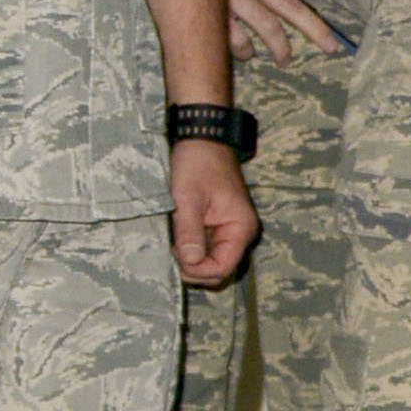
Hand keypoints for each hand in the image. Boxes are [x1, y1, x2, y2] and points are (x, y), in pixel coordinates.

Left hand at [171, 139, 257, 287]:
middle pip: (219, 268)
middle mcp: (240, 233)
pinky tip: (177, 240)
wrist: (203, 141)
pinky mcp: (219, 225)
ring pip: (212, 260)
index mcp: (240, 228)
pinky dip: (192, 250)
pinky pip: (208, 248)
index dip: (198, 270)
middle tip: (170, 254)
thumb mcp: (188, 198)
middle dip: (195, 269)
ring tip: (172, 245)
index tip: (176, 258)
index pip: (223, 267)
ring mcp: (230, 230)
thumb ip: (190, 232)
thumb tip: (190, 262)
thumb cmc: (198, 165)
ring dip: (192, 260)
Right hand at [223, 0, 343, 60]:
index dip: (315, 28)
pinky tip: (234, 48)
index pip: (292, 5)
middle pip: (271, 27)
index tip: (334, 46)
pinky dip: (229, 47)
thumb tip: (283, 0)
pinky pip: (218, 40)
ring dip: (253, 51)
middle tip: (289, 61)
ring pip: (243, 41)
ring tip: (256, 54)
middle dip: (285, 49)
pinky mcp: (195, 13)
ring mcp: (215, 3)